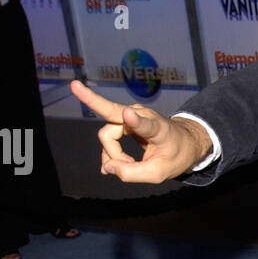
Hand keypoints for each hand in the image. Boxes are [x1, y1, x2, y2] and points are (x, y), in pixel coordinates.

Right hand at [69, 80, 211, 182]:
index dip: (136, 122)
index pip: (146, 125)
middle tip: (73, 85)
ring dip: (113, 154)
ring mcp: (131, 116)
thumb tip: (107, 168)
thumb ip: (132, 174)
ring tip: (129, 165)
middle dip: (91, 100)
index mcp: (158, 129)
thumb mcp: (159, 174)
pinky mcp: (124, 120)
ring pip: (107, 135)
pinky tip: (116, 164)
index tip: (128, 114)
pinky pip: (108, 137)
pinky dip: (111, 152)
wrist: (184, 143)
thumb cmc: (175, 156)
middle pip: (111, 113)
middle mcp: (142, 117)